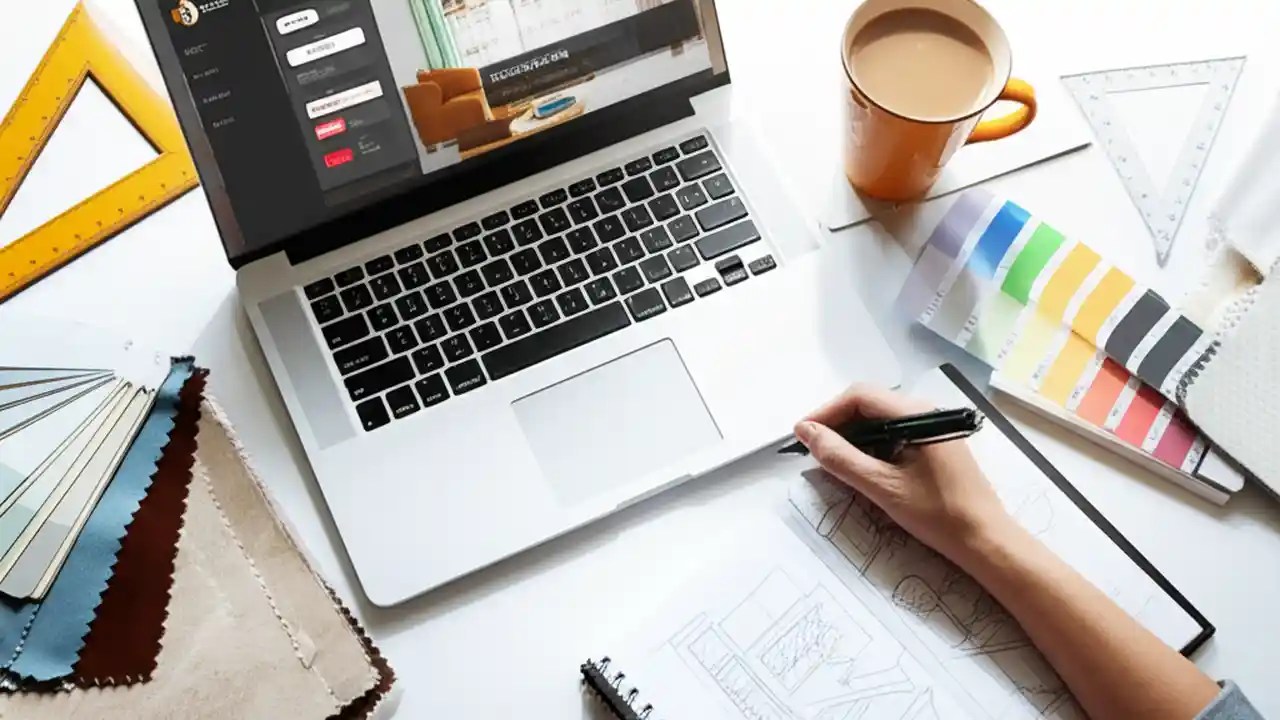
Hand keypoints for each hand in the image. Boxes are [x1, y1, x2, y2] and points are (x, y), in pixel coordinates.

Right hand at [795, 385, 1016, 568]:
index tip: (801, 436)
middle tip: (812, 450)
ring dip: (853, 435)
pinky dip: (871, 445)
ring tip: (831, 460)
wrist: (986, 540)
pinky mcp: (935, 443)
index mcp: (916, 414)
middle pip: (869, 404)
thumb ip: (841, 457)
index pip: (859, 396)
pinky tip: (861, 466)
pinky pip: (894, 432)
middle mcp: (925, 412)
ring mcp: (932, 427)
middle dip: (836, 423)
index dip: (826, 412)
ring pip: (880, 419)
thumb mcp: (882, 487)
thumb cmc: (937, 514)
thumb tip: (806, 432)